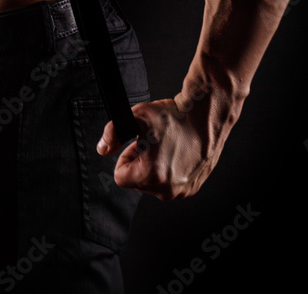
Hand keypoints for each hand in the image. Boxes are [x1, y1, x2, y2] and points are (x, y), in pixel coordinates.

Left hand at [97, 92, 233, 200]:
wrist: (205, 116)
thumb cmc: (174, 117)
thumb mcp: (136, 117)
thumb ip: (113, 133)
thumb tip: (102, 148)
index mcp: (151, 176)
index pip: (120, 177)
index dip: (125, 157)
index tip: (137, 145)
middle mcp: (167, 190)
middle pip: (137, 182)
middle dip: (140, 163)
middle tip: (152, 143)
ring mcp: (182, 191)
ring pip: (154, 184)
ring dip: (155, 167)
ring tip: (166, 147)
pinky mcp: (192, 188)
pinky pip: (171, 184)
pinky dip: (170, 170)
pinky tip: (177, 152)